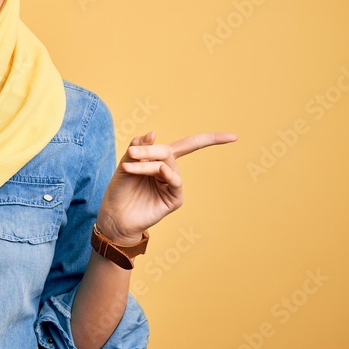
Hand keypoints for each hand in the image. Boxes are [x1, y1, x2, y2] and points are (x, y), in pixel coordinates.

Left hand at [96, 131, 237, 244]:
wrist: (114, 216)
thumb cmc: (119, 190)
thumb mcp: (125, 163)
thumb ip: (138, 148)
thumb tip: (153, 132)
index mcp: (160, 160)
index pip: (188, 146)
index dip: (211, 139)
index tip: (234, 137)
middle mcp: (169, 172)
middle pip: (169, 152)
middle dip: (151, 150)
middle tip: (132, 153)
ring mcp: (173, 186)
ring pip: (167, 165)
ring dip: (147, 164)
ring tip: (128, 168)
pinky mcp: (174, 200)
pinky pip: (175, 182)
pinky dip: (167, 174)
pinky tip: (158, 171)